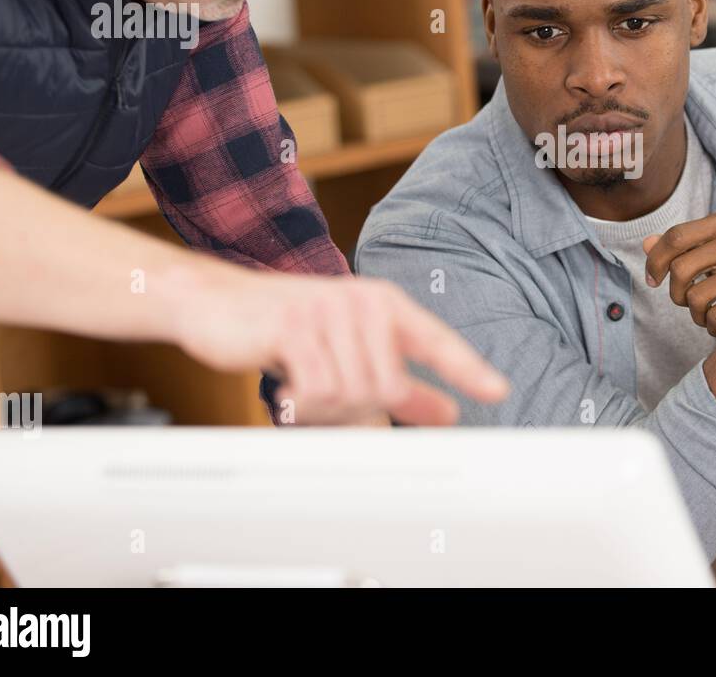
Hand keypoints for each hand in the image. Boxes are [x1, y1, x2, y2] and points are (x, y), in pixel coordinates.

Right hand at [167, 265, 507, 425]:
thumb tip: (446, 413)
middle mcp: (364, 303)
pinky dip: (302, 404)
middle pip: (388, 387)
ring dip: (325, 409)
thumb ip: (400, 382)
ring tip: (302, 387)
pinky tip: (287, 389)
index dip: (467, 369)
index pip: (436, 341)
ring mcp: (329, 312)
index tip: (498, 391)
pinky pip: (316, 390)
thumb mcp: (348, 351)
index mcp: (384, 305)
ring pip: (352, 394)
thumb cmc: (286, 328)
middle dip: (358, 409)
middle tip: (325, 398)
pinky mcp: (294, 327)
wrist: (217, 302)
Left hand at [641, 210, 715, 337]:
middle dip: (674, 292)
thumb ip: (685, 244)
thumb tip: (646, 244)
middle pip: (680, 269)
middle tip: (684, 300)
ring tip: (710, 311)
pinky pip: (714, 320)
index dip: (655, 260)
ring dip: (696, 313)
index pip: (676, 236)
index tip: (652, 279)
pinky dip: (713, 327)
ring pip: (695, 299)